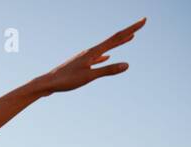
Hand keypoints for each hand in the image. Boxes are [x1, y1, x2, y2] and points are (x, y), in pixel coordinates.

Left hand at [28, 18, 143, 95]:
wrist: (46, 84)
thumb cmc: (65, 80)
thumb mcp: (89, 76)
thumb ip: (108, 70)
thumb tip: (127, 65)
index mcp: (93, 52)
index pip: (117, 37)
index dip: (131, 28)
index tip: (144, 20)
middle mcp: (90, 52)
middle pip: (113, 40)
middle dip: (128, 33)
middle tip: (141, 24)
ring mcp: (85, 57)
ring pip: (106, 48)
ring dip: (119, 42)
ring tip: (130, 38)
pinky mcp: (80, 65)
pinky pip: (97, 57)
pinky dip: (105, 55)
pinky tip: (107, 56)